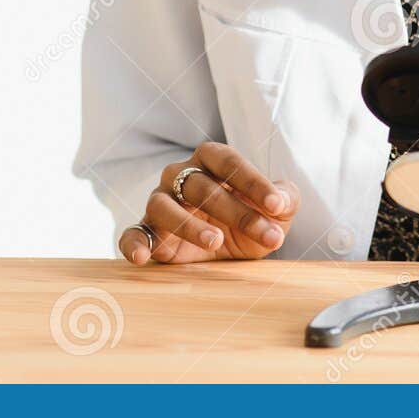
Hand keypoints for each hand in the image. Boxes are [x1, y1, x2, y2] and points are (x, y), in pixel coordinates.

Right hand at [119, 142, 299, 264]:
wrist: (232, 250)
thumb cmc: (253, 217)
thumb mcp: (278, 209)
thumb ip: (285, 198)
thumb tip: (282, 200)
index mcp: (211, 159)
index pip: (229, 162)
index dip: (254, 182)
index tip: (277, 205)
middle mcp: (181, 176)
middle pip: (202, 187)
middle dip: (237, 212)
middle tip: (266, 235)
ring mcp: (160, 202)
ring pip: (164, 206)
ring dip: (189, 224)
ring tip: (215, 242)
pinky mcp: (147, 232)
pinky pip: (133, 234)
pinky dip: (134, 245)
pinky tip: (142, 258)